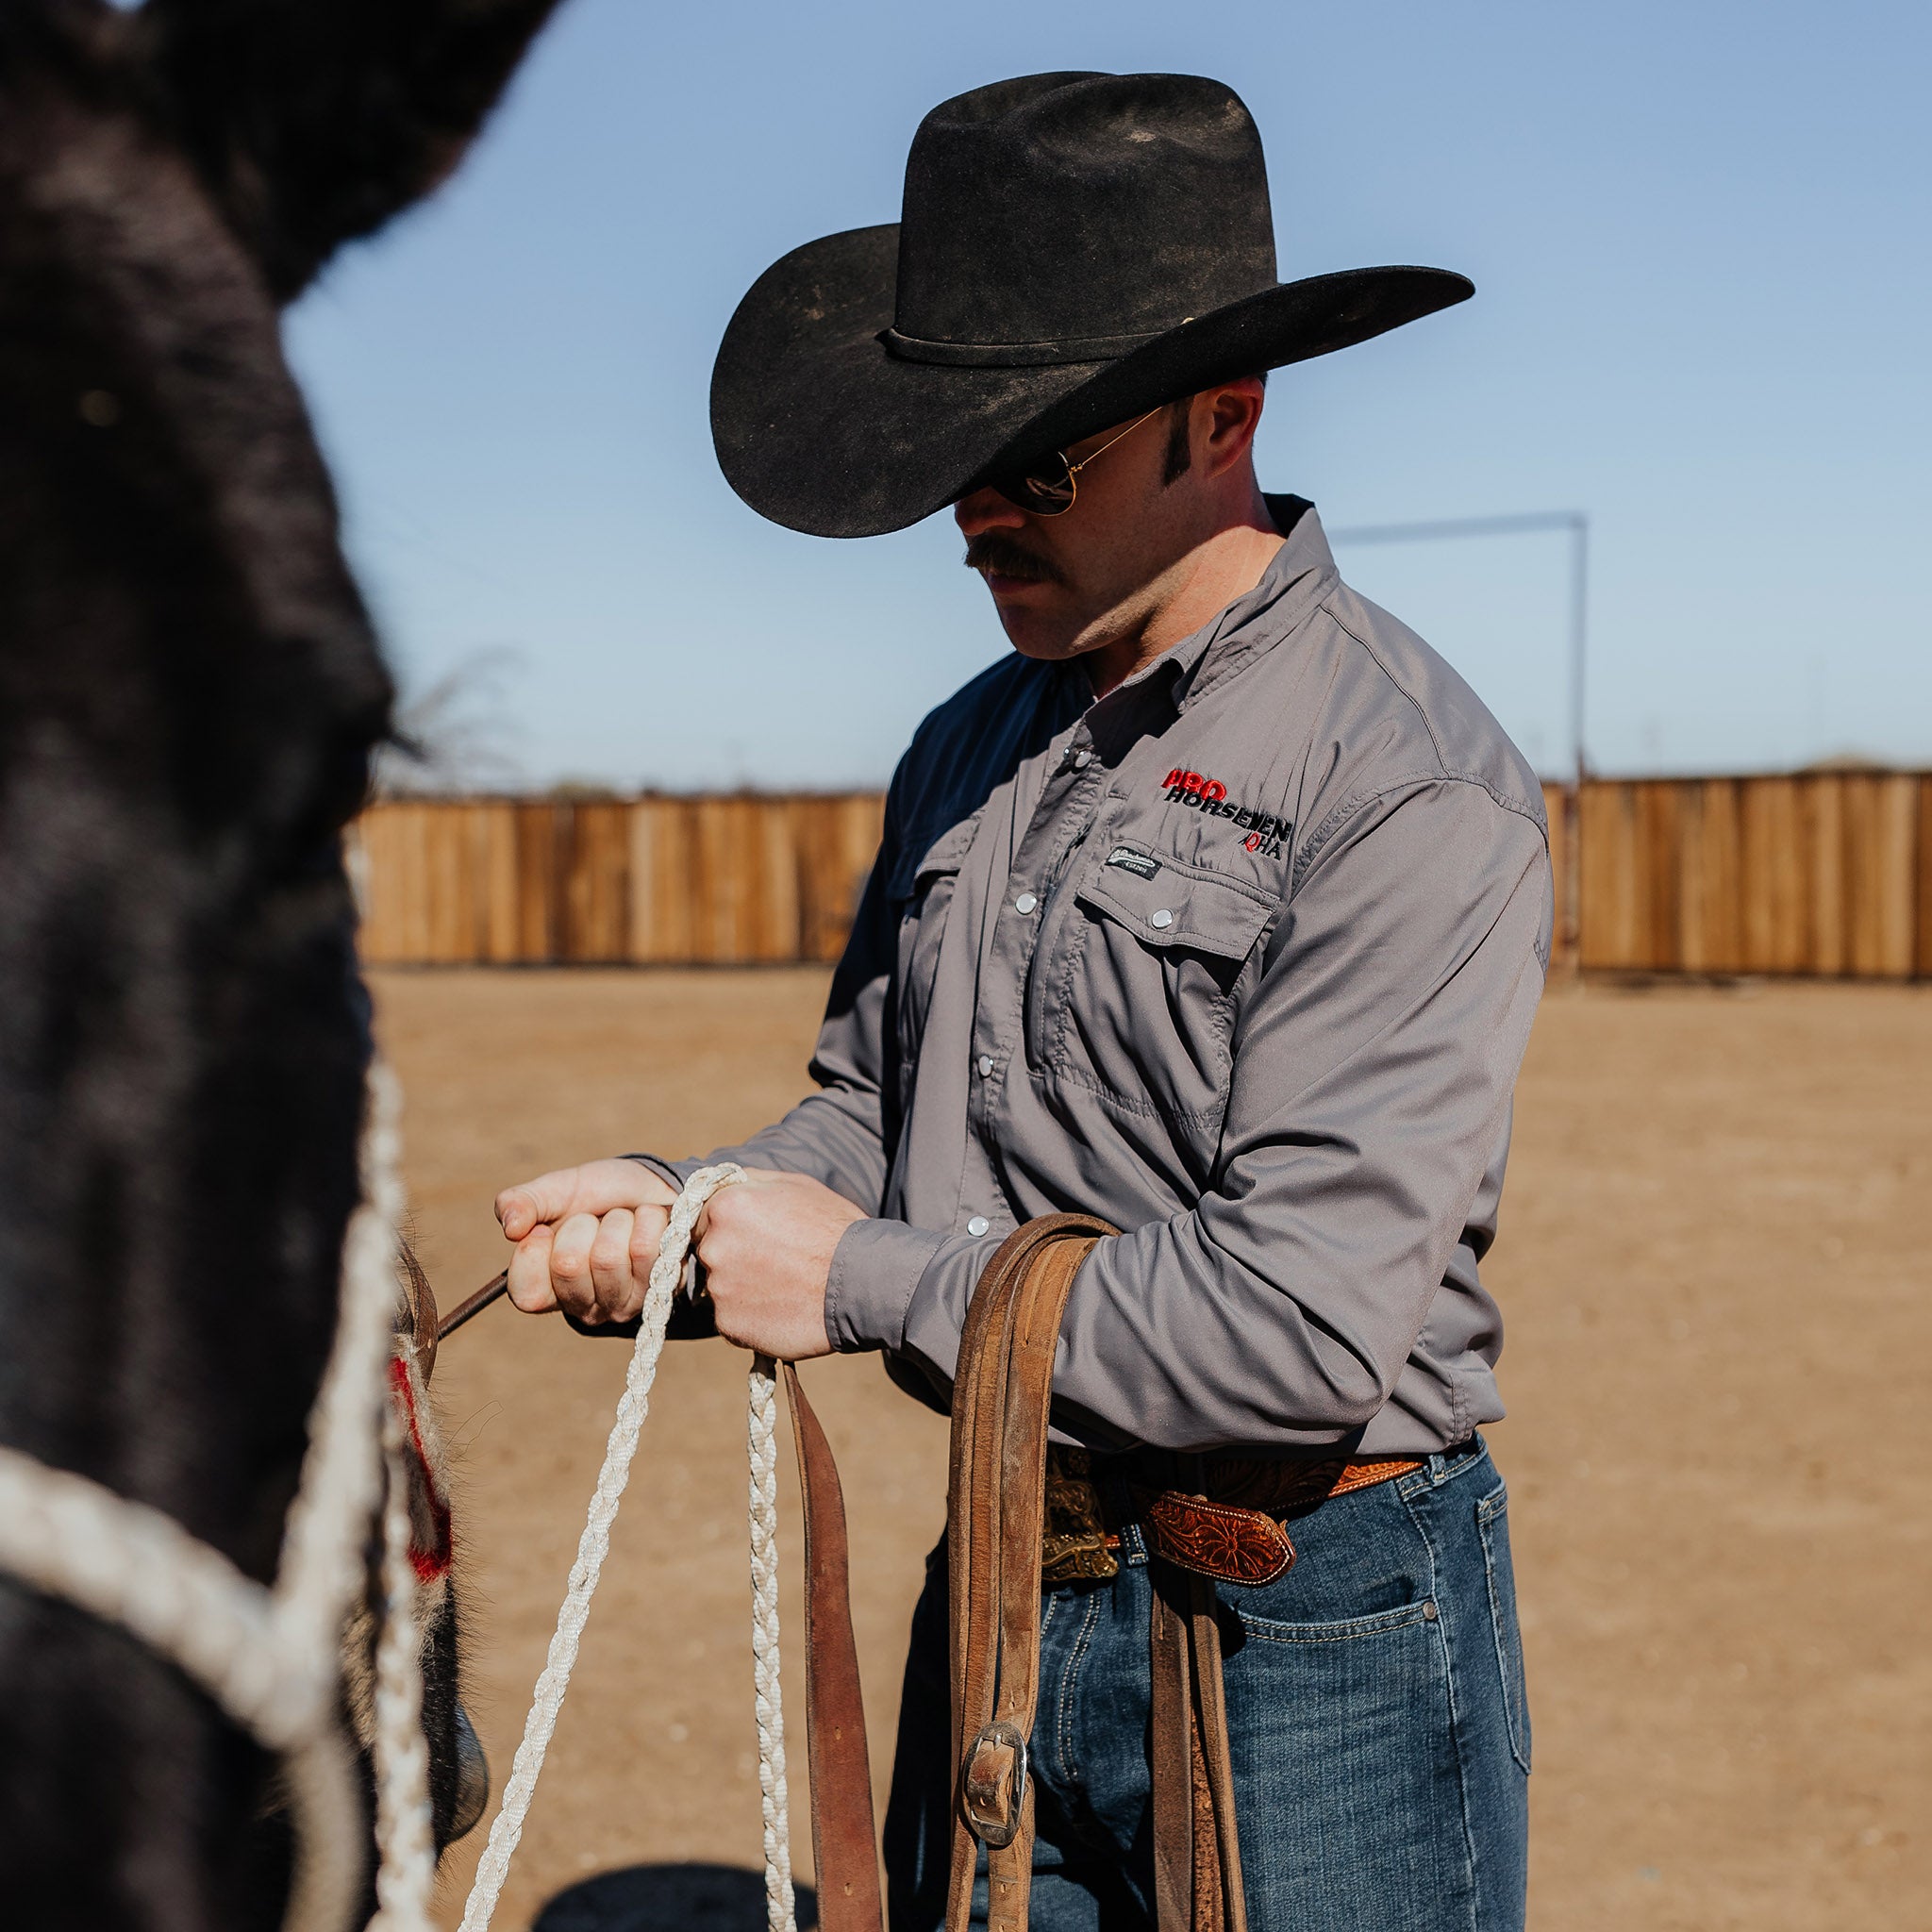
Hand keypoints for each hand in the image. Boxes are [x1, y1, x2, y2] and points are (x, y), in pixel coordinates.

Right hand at [494, 1158, 677, 1324]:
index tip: (544, 1228)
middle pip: (568, 1265)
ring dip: (616, 1222)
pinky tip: (645, 1224)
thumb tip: (511, 1228)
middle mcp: (580, 1307)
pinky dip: (645, 1220)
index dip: (532, 1252)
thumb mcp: (554, 1191)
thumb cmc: (596, 1195)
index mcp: (544, 1289)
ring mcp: (618, 1304)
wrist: (650, 1187)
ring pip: (607, 1257)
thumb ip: (521, 1203)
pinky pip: (644, 1249)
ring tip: (621, 1222)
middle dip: (582, 1225)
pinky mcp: (655, 1292)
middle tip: (593, 1221)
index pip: (526, 1295)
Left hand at [693, 1168, 861, 1361]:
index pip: (701, 1217)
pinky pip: (731, 1318)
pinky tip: (783, 1308)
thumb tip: (724, 1184)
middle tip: (775, 1262)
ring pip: (721, 1286)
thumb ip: (750, 1181)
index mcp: (725, 1206)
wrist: (861, 1284)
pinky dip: (751, 1316)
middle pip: (709, 1252)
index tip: (754, 1236)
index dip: (728, 1227)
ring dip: (743, 1287)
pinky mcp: (729, 1325)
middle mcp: (714, 1246)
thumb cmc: (835, 1229)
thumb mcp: (796, 1184)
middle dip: (734, 1256)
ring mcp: (719, 1289)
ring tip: (785, 1286)